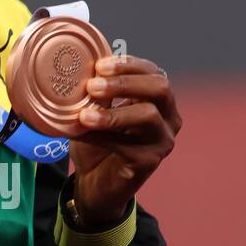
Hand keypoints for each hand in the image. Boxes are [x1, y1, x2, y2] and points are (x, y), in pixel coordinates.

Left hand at [69, 55, 181, 225]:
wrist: (95, 180)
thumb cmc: (98, 138)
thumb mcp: (97, 108)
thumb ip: (96, 90)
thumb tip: (77, 65)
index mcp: (157, 99)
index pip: (153, 72)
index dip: (129, 65)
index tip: (100, 65)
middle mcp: (168, 118)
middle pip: (160, 88)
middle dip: (125, 83)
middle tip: (93, 85)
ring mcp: (162, 141)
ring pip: (148, 116)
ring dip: (113, 112)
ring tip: (84, 114)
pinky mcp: (149, 162)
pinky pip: (126, 145)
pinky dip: (98, 136)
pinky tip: (77, 132)